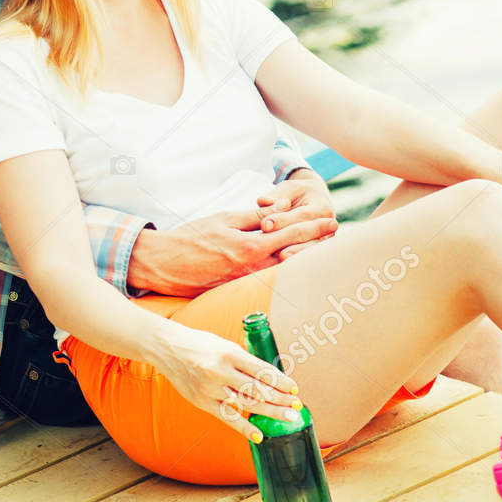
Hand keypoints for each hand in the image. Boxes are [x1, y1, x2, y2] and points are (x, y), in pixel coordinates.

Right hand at [126, 203, 336, 296]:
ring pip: (285, 270)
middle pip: (296, 257)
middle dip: (318, 245)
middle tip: (337, 236)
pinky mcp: (239, 289)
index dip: (315, 228)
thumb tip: (278, 212)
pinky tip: (294, 265)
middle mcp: (253, 268)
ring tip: (324, 249)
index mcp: (251, 247)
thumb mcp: (223, 219)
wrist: (165, 264)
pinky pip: (268, 278)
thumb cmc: (190, 237)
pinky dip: (285, 270)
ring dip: (305, 259)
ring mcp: (247, 281)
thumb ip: (253, 217)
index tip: (332, 222)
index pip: (292, 235)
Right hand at [150, 324, 302, 439]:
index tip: (294, 389)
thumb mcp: (224, 345)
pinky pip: (226, 417)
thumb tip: (270, 378)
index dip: (281, 381)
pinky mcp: (202, 401)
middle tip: (297, 407)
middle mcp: (220, 371)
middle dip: (280, 399)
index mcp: (229, 353)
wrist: (167, 348)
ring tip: (287, 418)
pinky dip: (243, 427)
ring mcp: (210, 388)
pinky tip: (258, 435)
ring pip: (246, 404)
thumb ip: (244, 361)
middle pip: (257, 389)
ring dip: (269, 412)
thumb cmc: (199, 344)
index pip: (261, 370)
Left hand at [256, 172, 338, 261]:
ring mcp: (325, 239)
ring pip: (309, 248)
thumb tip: (264, 201)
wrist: (312, 200)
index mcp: (322, 206)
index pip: (301, 214)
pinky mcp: (317, 248)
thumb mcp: (287, 189)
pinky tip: (283, 264)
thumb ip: (275, 196)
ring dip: (295, 253)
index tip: (264, 224)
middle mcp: (328, 224)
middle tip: (270, 245)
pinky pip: (308, 255)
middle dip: (288, 240)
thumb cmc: (295, 194)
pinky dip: (297, 259)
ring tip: (280, 257)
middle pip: (308, 234)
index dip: (282, 220)